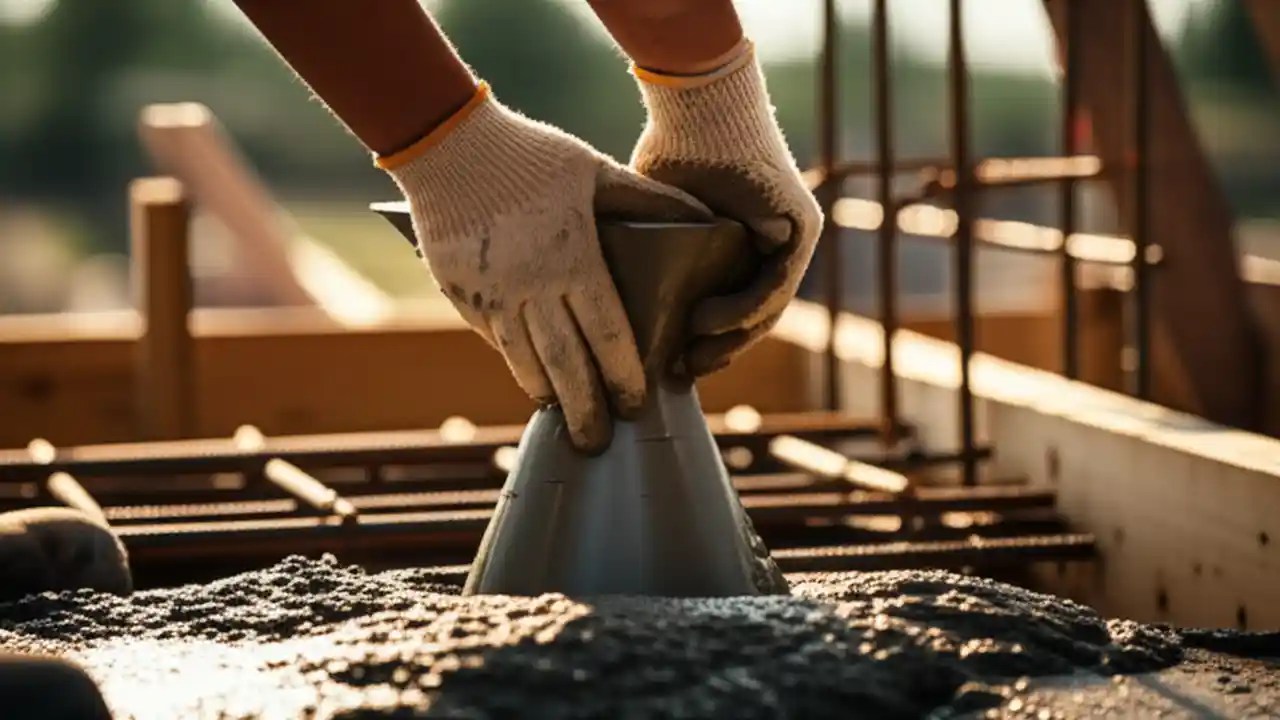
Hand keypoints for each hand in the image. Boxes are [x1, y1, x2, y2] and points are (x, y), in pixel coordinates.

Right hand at [380, 83, 711, 452]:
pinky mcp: (462, 297)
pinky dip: (516, 361)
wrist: (446, 147)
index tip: (636, 404)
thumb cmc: (530, 155)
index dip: (624, 378)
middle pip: (566, 368)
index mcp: (574, 262)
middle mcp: (533, 289)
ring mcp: (493, 298)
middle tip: (599, 441)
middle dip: (586, 411)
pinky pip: (495, 341)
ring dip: (548, 395)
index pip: (608, 338)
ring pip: (524, 363)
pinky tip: (531, 374)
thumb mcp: (594, 170)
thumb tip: (705, 216)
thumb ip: (649, 200)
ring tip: (565, 414)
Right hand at [630, 40, 822, 377]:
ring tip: (688, 358)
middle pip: (748, 318)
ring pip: (763, 311)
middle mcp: (772, 244)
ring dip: (727, 341)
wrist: (700, 107)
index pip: (726, 306)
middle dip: (714, 353)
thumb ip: (649, 254)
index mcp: (740, 242)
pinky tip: (703, 324)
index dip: (699, 342)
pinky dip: (741, 312)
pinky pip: (775, 287)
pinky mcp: (801, 229)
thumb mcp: (653, 218)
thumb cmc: (671, 152)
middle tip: (678, 375)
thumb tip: (614, 305)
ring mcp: (791, 237)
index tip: (667, 365)